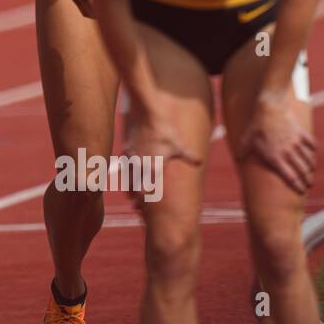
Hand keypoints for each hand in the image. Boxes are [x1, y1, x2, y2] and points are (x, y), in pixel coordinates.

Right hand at [124, 92, 201, 207]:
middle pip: (136, 186)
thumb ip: (188, 156)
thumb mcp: (178, 145)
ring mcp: (132, 158)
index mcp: (154, 166)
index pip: (150, 188)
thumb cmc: (164, 132)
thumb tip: (199, 162)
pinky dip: (124, 172)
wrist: (147, 116)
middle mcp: (141, 165)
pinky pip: (124, 165)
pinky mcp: (126, 150)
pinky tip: (125, 175)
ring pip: (127, 177)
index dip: (147, 198)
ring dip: (128, 187)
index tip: (146, 206)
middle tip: (136, 206)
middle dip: (136, 196)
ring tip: (129, 196)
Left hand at [236, 91, 316, 193]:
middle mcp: (288, 153)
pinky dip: (313, 150)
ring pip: (308, 160)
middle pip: (302, 171)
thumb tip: (237, 159)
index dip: (297, 186)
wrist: (270, 108)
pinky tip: (312, 153)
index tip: (301, 191)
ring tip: (310, 172)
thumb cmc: (256, 125)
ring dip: (311, 168)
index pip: (289, 177)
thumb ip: (243, 151)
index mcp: (275, 158)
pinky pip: (311, 145)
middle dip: (307, 180)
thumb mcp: (246, 140)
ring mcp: (297, 144)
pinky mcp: (302, 134)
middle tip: (308, 185)